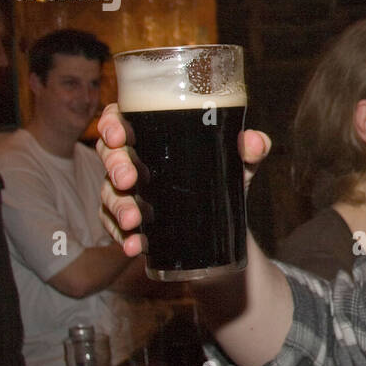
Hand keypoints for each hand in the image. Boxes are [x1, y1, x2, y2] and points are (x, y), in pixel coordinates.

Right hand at [96, 103, 271, 256]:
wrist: (223, 227)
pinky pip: (115, 228)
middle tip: (129, 180)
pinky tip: (134, 245)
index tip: (120, 136)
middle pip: (110, 156)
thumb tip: (255, 142)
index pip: (119, 119)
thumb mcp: (238, 164)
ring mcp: (126, 192)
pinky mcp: (127, 222)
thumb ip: (250, 150)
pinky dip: (123, 237)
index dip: (111, 124)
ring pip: (109, 194)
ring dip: (118, 207)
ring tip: (134, 220)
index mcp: (150, 135)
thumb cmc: (221, 178)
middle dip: (116, 167)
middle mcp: (133, 160)